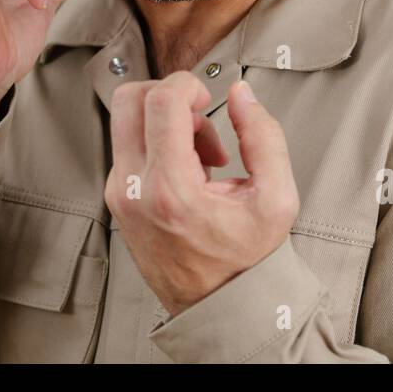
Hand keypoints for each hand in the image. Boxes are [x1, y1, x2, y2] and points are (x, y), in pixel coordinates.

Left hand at [103, 73, 300, 315]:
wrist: (218, 307)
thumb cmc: (247, 259)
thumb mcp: (276, 198)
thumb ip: (264, 137)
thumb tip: (242, 94)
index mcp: (170, 189)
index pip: (160, 102)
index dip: (187, 84)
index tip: (208, 98)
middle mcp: (133, 189)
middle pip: (129, 100)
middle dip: (169, 95)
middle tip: (201, 118)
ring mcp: (118, 194)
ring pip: (127, 120)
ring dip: (165, 121)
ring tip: (203, 155)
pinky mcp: (115, 197)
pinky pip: (128, 145)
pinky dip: (158, 143)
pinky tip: (189, 171)